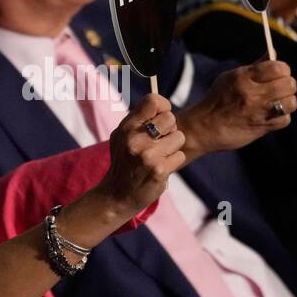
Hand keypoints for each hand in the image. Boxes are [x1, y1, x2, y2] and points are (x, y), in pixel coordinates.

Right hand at [92, 94, 185, 216]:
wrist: (116, 196)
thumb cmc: (123, 163)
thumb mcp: (121, 137)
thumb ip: (138, 120)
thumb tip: (160, 104)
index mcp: (126, 127)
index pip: (152, 101)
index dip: (163, 107)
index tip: (162, 117)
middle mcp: (135, 139)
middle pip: (170, 118)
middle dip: (170, 129)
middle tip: (160, 142)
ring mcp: (147, 155)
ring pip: (179, 137)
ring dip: (173, 147)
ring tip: (159, 156)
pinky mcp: (159, 170)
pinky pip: (180, 156)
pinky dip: (173, 162)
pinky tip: (160, 169)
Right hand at [177, 60, 296, 161]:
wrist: (204, 128)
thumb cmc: (217, 100)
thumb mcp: (232, 77)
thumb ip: (255, 67)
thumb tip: (272, 52)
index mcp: (244, 77)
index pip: (278, 67)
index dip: (282, 69)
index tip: (278, 73)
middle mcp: (253, 94)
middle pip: (289, 83)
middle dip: (287, 84)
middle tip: (280, 87)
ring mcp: (259, 111)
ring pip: (291, 102)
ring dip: (287, 101)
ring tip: (277, 102)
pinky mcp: (262, 127)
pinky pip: (285, 119)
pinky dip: (281, 117)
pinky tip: (270, 115)